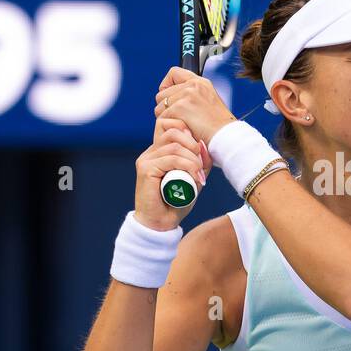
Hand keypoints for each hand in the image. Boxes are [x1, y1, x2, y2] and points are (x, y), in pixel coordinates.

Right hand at [133, 116, 212, 230]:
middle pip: (174, 131)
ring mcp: (146, 159)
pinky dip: (187, 166)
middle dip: (194, 145)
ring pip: (174, 146)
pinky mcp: (145, 169)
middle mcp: (151, 152)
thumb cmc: (176, 203)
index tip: (202, 152)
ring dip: (193, 159)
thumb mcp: (193, 178)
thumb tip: (204, 144)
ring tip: (199, 174)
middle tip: (202, 164)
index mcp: (160, 151)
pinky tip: (196, 178)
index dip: (190, 133)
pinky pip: (170, 159)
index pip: (173, 126)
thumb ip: (199, 162)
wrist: (161, 224)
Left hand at [153, 66, 236, 146]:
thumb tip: (173, 98)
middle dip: (166, 107)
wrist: (226, 136)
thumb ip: (192, 96)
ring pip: (160, 106)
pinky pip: (163, 116)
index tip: (168, 95)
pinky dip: (170, 125)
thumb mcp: (209, 102)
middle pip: (162, 93)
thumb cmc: (218, 126)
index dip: (166, 85)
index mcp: (201, 83)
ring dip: (167, 117)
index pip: (174, 72)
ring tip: (182, 124)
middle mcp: (194, 85)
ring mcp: (187, 95)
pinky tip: (181, 129)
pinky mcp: (181, 107)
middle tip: (178, 118)